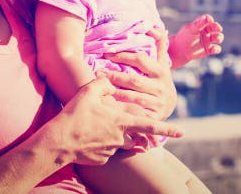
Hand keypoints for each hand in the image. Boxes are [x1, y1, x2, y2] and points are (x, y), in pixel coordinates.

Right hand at [53, 77, 182, 165]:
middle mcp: (120, 137)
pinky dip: (106, 145)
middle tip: (155, 141)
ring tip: (112, 133)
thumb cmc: (74, 115)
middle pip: (138, 137)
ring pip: (124, 143)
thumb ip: (104, 83)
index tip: (181, 131)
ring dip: (124, 139)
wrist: (59, 142)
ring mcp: (111, 149)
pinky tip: (93, 139)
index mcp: (121, 121)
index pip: (150, 125)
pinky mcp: (102, 159)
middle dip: (147, 138)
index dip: (166, 128)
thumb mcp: (89, 92)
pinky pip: (109, 151)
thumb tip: (110, 80)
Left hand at [100, 27, 177, 120]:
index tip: (107, 55)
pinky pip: (134, 113)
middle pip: (134, 80)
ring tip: (99, 87)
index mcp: (162, 71)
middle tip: (98, 72)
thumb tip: (152, 26)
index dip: (123, 56)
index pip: (140, 60)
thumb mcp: (162, 62)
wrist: (170, 104)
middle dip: (114, 76)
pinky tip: (107, 105)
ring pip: (132, 98)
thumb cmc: (160, 79)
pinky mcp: (153, 117)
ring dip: (114, 92)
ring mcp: (158, 103)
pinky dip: (120, 109)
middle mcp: (161, 87)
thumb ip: (159, 43)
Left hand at [168, 14, 223, 68]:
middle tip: (219, 28)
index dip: (209, 19)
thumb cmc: (184, 38)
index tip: (210, 20)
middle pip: (215, 27)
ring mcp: (208, 40)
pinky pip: (216, 49)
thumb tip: (205, 18)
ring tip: (217, 38)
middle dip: (218, 27)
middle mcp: (206, 31)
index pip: (207, 19)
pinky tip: (213, 49)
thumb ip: (198, 24)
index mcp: (200, 25)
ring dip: (220, 37)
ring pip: (218, 37)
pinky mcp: (209, 49)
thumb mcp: (191, 30)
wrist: (180, 51)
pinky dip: (216, 49)